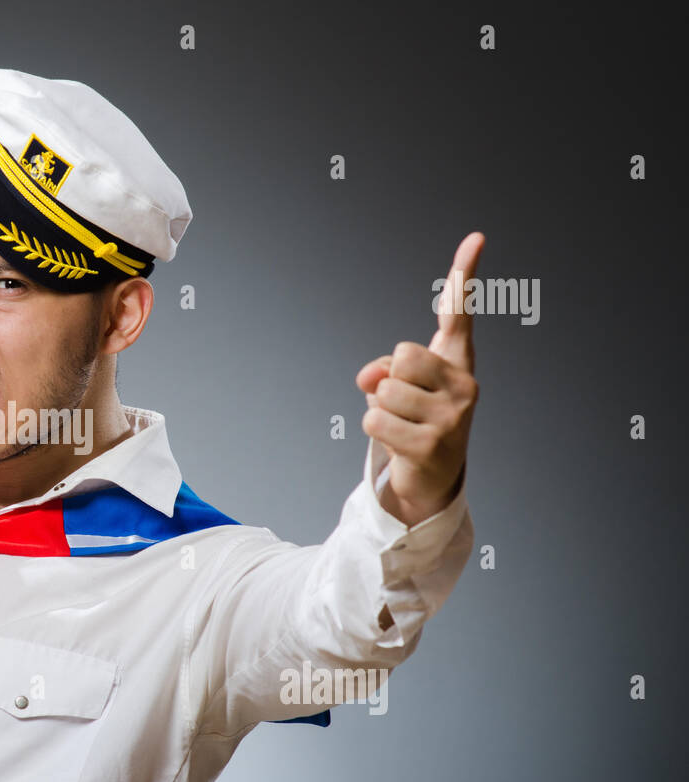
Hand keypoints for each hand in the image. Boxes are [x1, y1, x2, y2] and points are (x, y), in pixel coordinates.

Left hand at [355, 232, 482, 526]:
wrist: (431, 479)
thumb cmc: (415, 424)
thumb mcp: (398, 389)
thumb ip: (383, 371)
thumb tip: (370, 377)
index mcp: (457, 364)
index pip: (458, 315)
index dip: (463, 276)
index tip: (475, 238)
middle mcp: (464, 385)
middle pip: (402, 356)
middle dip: (390, 379)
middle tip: (403, 404)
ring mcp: (452, 416)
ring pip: (384, 390)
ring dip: (379, 409)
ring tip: (401, 426)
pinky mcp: (433, 444)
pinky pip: (374, 418)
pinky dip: (374, 429)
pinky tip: (396, 442)